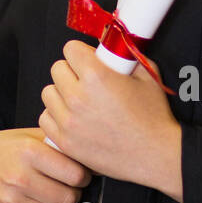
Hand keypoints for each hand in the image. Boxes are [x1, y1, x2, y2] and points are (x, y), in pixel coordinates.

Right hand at [0, 127, 92, 202]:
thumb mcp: (25, 136)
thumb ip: (55, 143)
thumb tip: (89, 156)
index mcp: (27, 151)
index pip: (75, 174)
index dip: (82, 175)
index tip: (78, 174)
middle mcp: (18, 177)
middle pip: (69, 198)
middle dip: (72, 193)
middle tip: (65, 186)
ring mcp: (10, 201)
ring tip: (49, 196)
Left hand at [39, 39, 182, 200]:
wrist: (156, 155)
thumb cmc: (153, 117)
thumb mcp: (146, 76)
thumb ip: (124, 57)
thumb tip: (110, 47)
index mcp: (96, 75)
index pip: (70, 49)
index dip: (81, 53)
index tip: (88, 61)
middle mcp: (78, 97)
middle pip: (57, 69)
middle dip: (71, 71)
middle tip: (85, 81)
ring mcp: (69, 121)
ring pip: (48, 93)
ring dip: (61, 93)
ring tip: (79, 100)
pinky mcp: (65, 142)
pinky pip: (45, 118)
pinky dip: (56, 116)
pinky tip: (73, 118)